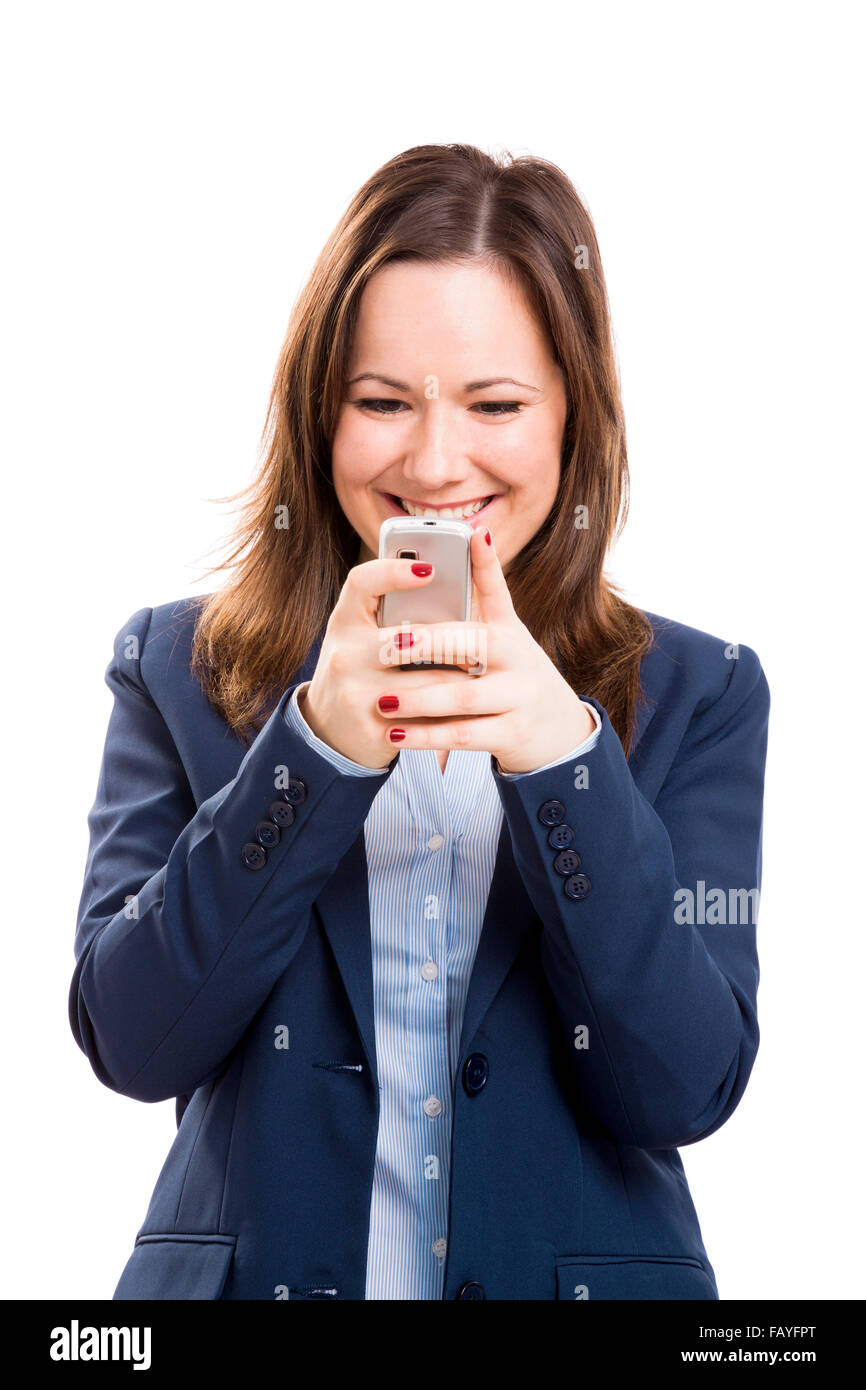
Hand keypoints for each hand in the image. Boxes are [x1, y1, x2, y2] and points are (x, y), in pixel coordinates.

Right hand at [300, 552, 490, 768]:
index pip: (362, 583)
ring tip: (484, 673)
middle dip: (452, 642)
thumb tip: (450, 588)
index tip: (429, 569)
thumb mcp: (360, 638)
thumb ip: (389, 615)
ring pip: (428, 682)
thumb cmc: (357, 672)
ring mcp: (356, 694)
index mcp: (343, 623)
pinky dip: (451, 712)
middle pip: (409, 638)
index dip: (394, 571)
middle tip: (485, 640)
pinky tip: (468, 708)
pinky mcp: (374, 728)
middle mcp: (345, 656)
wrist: (327, 733)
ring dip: (462, 679)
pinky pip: (427, 717)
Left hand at [373, 526, 595, 774]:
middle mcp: (519, 661)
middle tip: (385, 646)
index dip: (481, 565)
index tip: (441, 556)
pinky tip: (397, 737)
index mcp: (510, 632)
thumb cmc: (517, 676)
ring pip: (462, 698)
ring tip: (381, 701)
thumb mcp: (508, 634)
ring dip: (419, 700)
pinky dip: (428, 737)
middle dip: (426, 645)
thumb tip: (475, 535)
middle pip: (471, 646)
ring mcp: (518, 699)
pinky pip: (463, 736)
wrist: (559, 734)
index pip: (493, 592)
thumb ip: (486, 591)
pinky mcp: (512, 735)